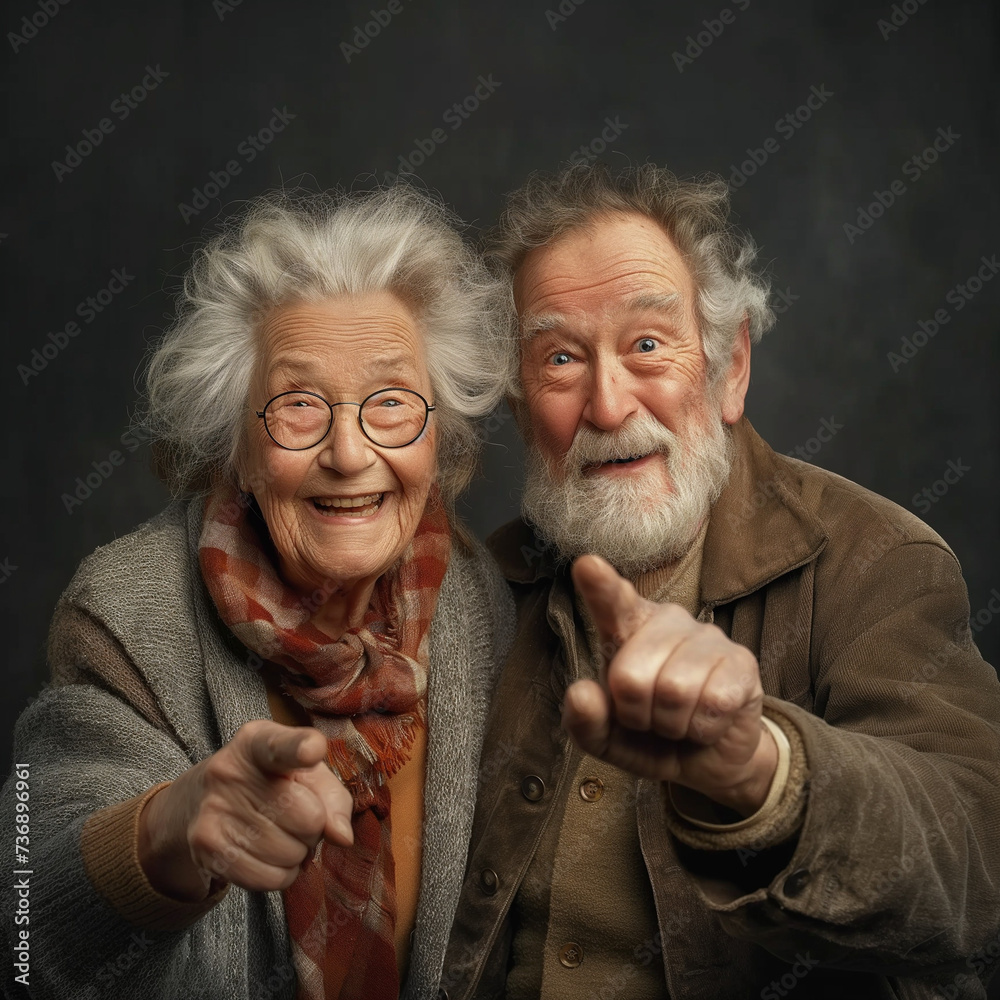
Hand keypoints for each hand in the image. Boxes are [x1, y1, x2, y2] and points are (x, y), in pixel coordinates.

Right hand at [138, 720, 353, 899]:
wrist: (200, 802)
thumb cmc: (269, 784)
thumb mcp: (305, 773)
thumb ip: (333, 798)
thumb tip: (342, 837)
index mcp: (257, 742)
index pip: (282, 745)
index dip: (302, 748)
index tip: (311, 750)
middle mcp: (229, 772)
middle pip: (309, 817)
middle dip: (314, 826)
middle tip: (296, 817)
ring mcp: (214, 812)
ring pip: (292, 854)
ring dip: (297, 852)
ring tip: (280, 833)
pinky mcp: (207, 849)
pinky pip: (270, 879)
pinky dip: (282, 874)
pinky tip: (269, 855)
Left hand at [564, 555, 776, 816]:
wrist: (706, 762)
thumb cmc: (648, 736)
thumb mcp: (606, 738)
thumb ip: (584, 721)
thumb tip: (580, 693)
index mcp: (626, 627)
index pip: (611, 603)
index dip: (601, 587)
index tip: (587, 566)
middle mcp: (667, 620)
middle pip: (632, 676)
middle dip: (636, 713)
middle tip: (649, 717)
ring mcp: (708, 636)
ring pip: (674, 691)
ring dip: (671, 723)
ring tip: (678, 719)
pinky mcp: (742, 661)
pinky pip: (713, 702)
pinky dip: (703, 728)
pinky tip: (707, 722)